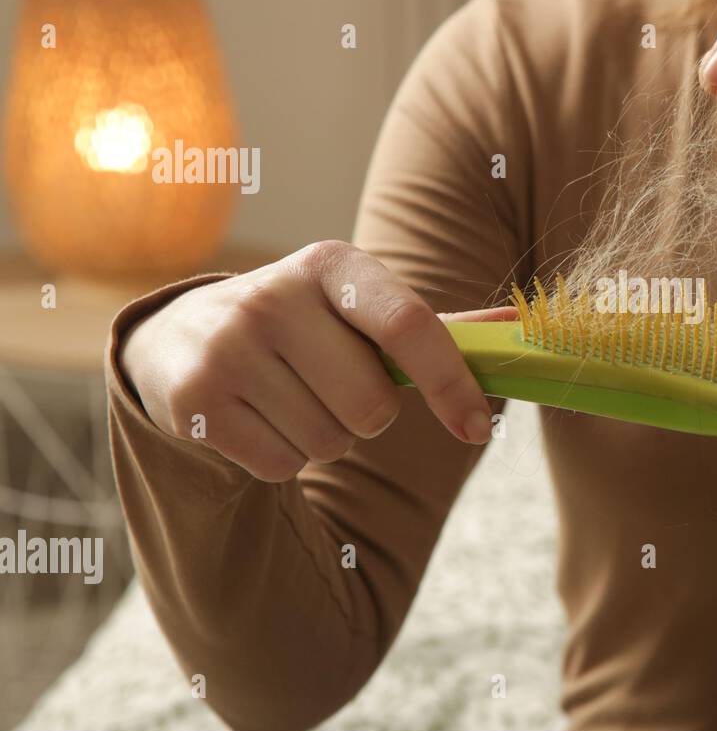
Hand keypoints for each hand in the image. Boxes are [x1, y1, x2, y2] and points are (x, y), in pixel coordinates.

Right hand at [121, 240, 512, 481]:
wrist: (181, 337)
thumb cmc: (305, 327)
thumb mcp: (360, 309)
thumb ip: (439, 328)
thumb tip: (520, 328)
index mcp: (330, 264)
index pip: (410, 325)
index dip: (451, 383)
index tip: (475, 427)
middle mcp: (273, 296)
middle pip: (372, 406)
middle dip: (368, 415)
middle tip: (333, 387)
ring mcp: (227, 348)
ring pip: (329, 442)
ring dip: (325, 438)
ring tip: (290, 398)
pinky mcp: (194, 402)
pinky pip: (282, 466)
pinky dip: (284, 458)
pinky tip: (259, 418)